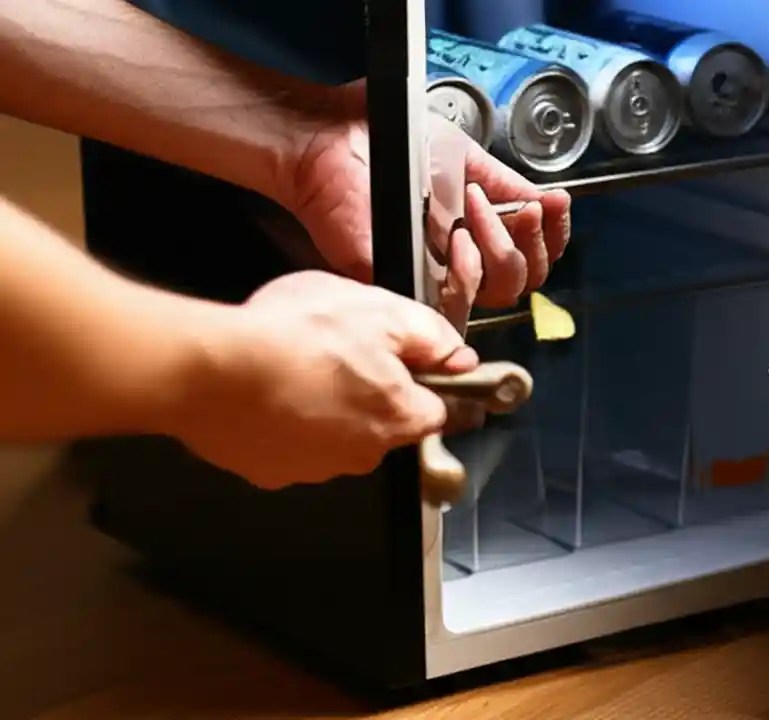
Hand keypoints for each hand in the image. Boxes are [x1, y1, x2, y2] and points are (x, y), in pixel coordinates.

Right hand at [173, 270, 478, 490]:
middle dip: (368, 394)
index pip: (434, 409)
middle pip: (383, 424)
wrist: (209, 370)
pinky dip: (283, 424)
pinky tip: (265, 393)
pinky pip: (288, 447)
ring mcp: (313, 470)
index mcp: (398, 418)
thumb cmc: (297, 335)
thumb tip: (460, 359)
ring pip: (336, 437)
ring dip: (324, 409)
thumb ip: (429, 336)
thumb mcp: (378, 311)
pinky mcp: (269, 473)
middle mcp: (363, 455)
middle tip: (338, 354)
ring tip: (294, 369)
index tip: (398, 359)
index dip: (420, 381)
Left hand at [280, 81, 571, 308]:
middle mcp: (464, 255)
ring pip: (503, 291)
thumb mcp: (465, 155)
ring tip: (473, 205)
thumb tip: (547, 202)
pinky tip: (458, 234)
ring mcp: (438, 274)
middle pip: (527, 278)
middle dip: (530, 239)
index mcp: (480, 226)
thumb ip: (506, 185)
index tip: (552, 203)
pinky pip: (458, 301)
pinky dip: (470, 267)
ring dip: (501, 245)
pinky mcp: (409, 287)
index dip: (555, 234)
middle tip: (516, 207)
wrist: (333, 143)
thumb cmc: (385, 142)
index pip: (537, 251)